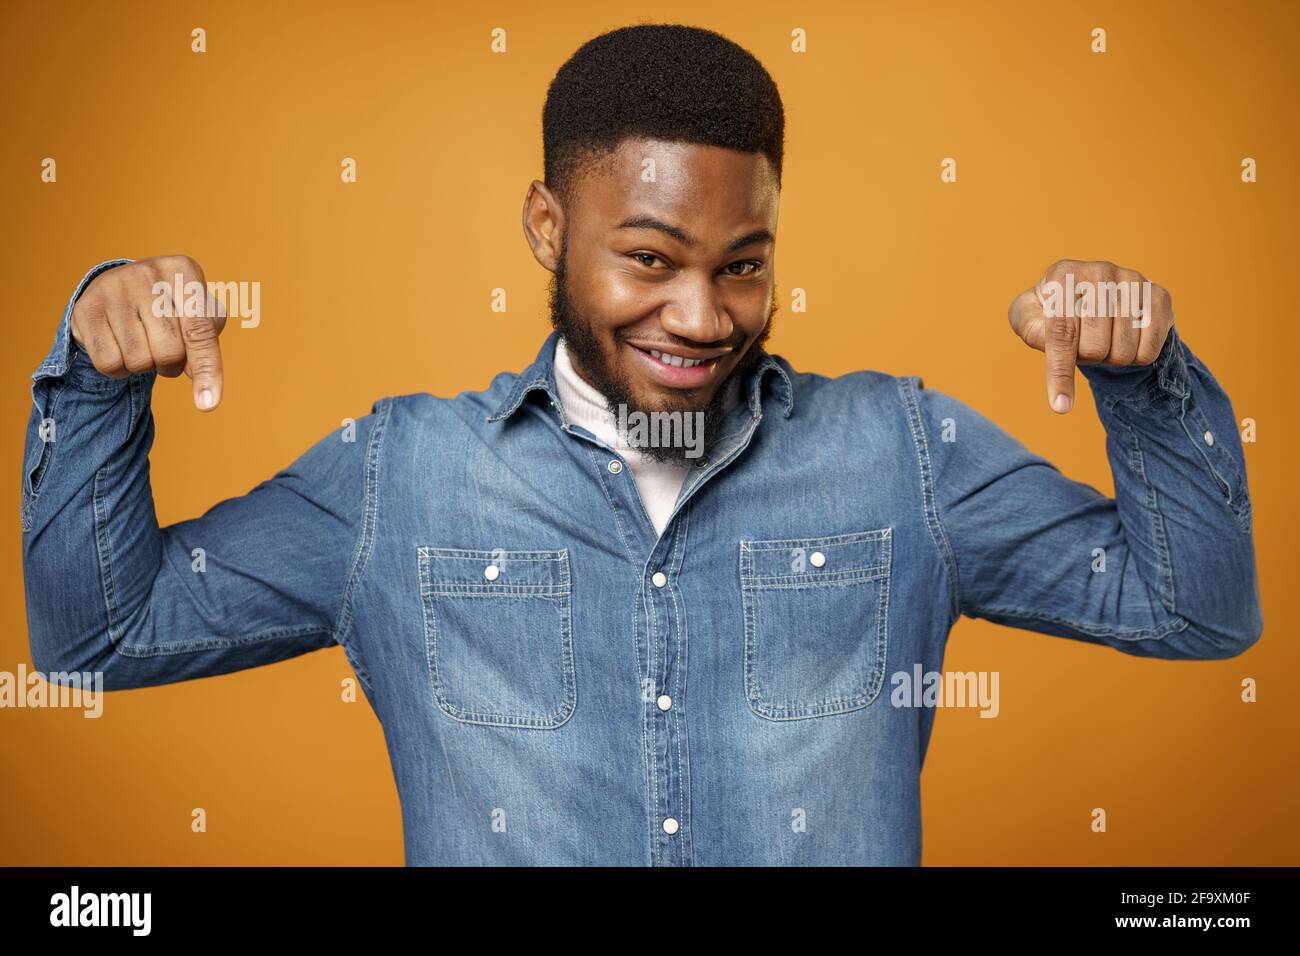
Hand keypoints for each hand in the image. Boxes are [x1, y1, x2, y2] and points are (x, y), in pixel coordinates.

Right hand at [70, 256, 225, 410]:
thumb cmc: (171, 308)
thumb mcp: (197, 316)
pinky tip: (119, 347)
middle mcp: (147, 272)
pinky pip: (110, 364)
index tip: (208, 406)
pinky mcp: (86, 308)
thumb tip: (199, 377)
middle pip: (169, 351)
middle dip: (171, 364)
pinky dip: (119, 370)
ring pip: (139, 361)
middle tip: (164, 350)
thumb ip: (206, 344)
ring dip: (144, 367)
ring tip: (141, 343)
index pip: (201, 331)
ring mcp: (113, 287)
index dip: (208, 370)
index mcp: (182, 269)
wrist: (119, 290)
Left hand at [1008, 259, 1172, 413]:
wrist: (1095, 294)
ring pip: (1122, 352)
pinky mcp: (1159, 296)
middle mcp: (1100, 271)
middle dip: (1085, 359)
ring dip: (1109, 358)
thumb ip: (1029, 328)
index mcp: (1063, 274)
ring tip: (1104, 337)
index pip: (1062, 333)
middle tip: (1083, 343)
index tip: (1060, 406)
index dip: (1060, 372)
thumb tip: (1048, 344)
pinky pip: (1148, 350)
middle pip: (1093, 348)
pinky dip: (1135, 357)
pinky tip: (1127, 338)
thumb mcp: (1030, 318)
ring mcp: (1133, 281)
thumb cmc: (1055, 311)